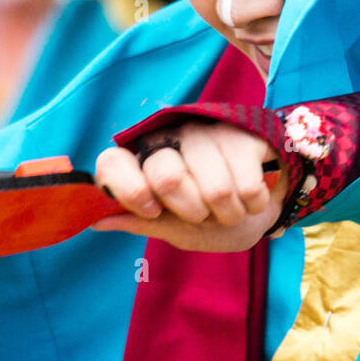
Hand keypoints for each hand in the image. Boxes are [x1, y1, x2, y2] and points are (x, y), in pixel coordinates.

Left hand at [92, 121, 286, 250]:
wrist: (261, 207)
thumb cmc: (211, 221)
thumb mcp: (175, 229)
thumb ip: (141, 223)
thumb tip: (97, 220)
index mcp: (140, 162)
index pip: (112, 163)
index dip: (129, 190)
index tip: (151, 209)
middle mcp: (165, 138)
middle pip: (166, 176)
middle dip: (194, 211)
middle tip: (204, 213)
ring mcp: (203, 131)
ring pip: (214, 188)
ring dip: (228, 213)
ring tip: (230, 208)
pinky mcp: (240, 132)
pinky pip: (247, 186)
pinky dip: (252, 204)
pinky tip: (250, 196)